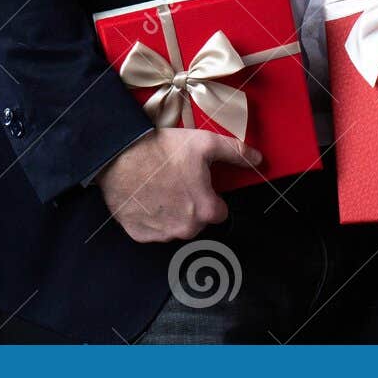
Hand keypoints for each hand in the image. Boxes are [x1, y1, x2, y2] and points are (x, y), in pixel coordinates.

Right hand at [95, 129, 261, 242]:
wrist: (118, 154)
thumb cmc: (162, 149)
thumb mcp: (204, 143)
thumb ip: (236, 153)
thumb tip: (259, 160)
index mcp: (205, 210)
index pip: (219, 211)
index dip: (209, 195)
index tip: (196, 181)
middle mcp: (186, 229)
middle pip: (196, 221)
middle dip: (189, 204)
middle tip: (175, 180)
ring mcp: (161, 234)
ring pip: (174, 226)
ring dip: (170, 212)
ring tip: (158, 186)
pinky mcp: (139, 234)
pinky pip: (151, 230)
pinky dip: (149, 218)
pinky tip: (145, 197)